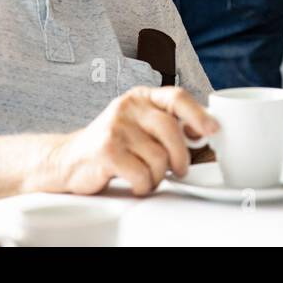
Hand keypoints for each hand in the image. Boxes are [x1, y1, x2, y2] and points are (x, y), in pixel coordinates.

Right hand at [47, 86, 217, 195]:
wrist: (69, 159)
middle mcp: (128, 107)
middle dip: (181, 156)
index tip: (213, 130)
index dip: (198, 114)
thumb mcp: (139, 123)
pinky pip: (141, 174)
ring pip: (158, 157)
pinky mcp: (106, 150)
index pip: (177, 97)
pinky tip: (135, 183)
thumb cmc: (112, 143)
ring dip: (158, 175)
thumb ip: (167, 122)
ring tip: (147, 176)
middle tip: (179, 169)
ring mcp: (115, 127)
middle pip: (171, 130)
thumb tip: (203, 130)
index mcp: (141, 97)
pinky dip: (143, 185)